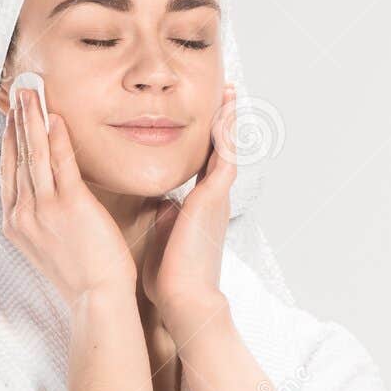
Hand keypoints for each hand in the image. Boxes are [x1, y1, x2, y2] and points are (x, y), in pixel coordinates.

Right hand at [0, 87, 136, 307]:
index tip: (13, 116)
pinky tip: (55, 117)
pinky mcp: (69, 206)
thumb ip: (44, 216)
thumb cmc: (82, 274)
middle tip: (20, 90)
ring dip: (32, 118)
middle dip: (17, 120)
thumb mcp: (50, 244)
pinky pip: (60, 163)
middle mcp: (23, 213)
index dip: (10, 139)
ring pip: (34, 154)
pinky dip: (56, 137)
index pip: (9, 171)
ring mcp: (43, 209)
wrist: (96, 298)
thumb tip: (50, 193)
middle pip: (17, 156)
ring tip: (33, 92)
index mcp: (16, 223)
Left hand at [140, 83, 236, 332]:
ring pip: (225, 148)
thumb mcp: (165, 238)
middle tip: (226, 93)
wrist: (183, 298)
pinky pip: (223, 157)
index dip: (208, 140)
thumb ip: (165, 219)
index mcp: (200, 207)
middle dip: (224, 121)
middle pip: (220, 150)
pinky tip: (224, 112)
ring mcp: (215, 198)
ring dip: (227, 120)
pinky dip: (225, 134)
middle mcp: (212, 199)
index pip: (205, 165)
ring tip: (229, 92)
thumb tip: (161, 205)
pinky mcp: (212, 198)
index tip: (208, 118)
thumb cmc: (171, 278)